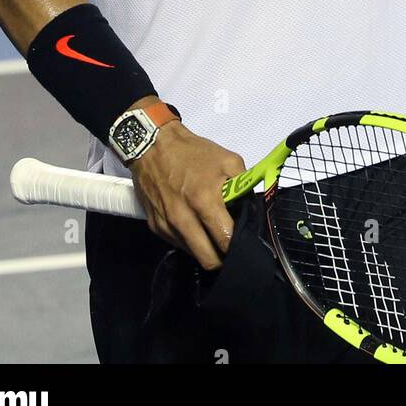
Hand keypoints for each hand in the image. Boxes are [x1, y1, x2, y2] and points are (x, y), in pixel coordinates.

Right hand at [129, 118, 245, 269]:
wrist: (153, 145)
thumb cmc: (192, 152)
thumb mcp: (227, 160)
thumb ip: (244, 184)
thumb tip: (252, 206)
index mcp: (204, 201)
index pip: (225, 240)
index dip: (239, 246)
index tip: (245, 244)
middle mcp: (183, 219)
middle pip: (208, 260)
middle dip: (223, 258)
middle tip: (230, 246)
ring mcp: (167, 226)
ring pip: (192, 255)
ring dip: (205, 250)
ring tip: (212, 235)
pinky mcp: (155, 227)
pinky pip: (177, 244)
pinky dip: (189, 241)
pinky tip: (195, 225)